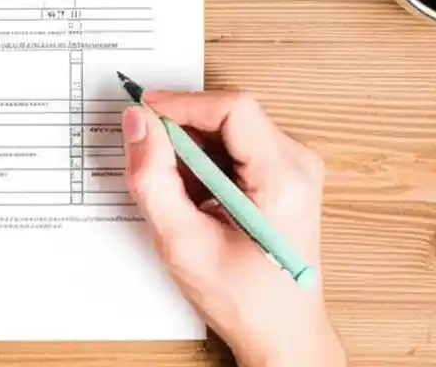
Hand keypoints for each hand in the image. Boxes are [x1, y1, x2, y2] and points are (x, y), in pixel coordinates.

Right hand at [121, 91, 345, 366]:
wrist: (282, 332)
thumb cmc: (245, 299)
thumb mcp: (183, 243)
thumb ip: (153, 178)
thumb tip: (138, 124)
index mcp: (283, 179)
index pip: (232, 108)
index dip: (182, 103)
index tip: (144, 113)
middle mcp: (298, 165)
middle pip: (230, 114)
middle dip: (183, 129)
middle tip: (151, 158)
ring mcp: (295, 168)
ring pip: (230, 128)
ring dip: (193, 148)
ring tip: (178, 192)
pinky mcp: (285, 175)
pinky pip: (237, 145)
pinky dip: (206, 161)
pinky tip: (196, 197)